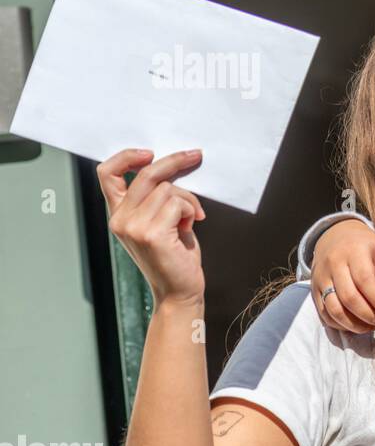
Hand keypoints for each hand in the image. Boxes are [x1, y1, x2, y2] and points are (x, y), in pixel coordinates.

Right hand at [97, 148, 205, 306]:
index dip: (126, 157)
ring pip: (168, 189)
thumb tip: (172, 167)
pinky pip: (178, 203)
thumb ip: (155, 199)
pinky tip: (190, 228)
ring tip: (192, 218)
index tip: (150, 153)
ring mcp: (134, 226)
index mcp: (119, 214)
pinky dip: (192, 211)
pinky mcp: (152, 233)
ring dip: (189, 200)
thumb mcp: (159, 222)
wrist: (179, 291)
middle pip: (146, 174)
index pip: (107, 174)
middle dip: (174, 162)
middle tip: (195, 155)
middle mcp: (120, 219)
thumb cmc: (174, 256)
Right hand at [312, 220, 374, 332]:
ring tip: (372, 326)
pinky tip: (356, 324)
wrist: (335, 236)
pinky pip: (324, 314)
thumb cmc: (366, 247)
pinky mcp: (314, 290)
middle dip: (369, 316)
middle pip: (349, 298)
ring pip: (334, 309)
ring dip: (355, 324)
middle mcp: (333, 264)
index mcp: (353, 251)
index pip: (365, 281)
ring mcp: (320, 278)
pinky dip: (341, 324)